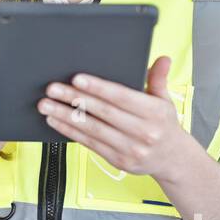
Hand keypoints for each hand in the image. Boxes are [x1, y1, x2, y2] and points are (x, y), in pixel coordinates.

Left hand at [36, 56, 198, 179]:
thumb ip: (158, 78)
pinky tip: (55, 121)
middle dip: (75, 99)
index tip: (77, 78)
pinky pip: (90, 144)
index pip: (122, 97)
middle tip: (52, 89)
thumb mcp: (165, 100)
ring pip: (93, 129)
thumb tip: (163, 58)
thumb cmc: (164, 124)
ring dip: (66, 116)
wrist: (173, 159)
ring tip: (47, 105)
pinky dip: (70, 132)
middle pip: (103, 112)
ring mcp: (130, 148)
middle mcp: (143, 131)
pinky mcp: (119, 161)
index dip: (98, 87)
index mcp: (154, 112)